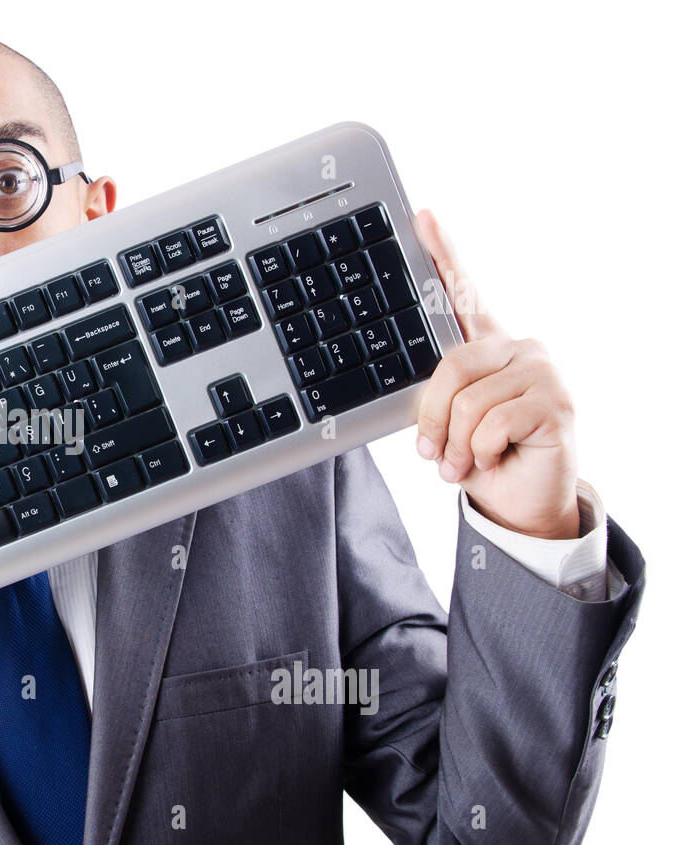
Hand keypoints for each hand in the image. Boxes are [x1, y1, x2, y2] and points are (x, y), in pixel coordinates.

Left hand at [413, 209, 580, 539]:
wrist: (521, 502)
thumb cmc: (481, 457)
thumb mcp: (449, 420)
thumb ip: (437, 391)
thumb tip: (414, 386)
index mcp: (487, 347)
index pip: (463, 294)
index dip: (442, 253)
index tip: (422, 216)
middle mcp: (519, 348)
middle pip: (450, 364)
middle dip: (432, 416)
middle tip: (434, 452)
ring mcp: (542, 370)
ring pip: (467, 400)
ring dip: (456, 445)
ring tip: (463, 464)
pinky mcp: (556, 401)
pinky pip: (490, 423)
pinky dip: (478, 453)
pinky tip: (492, 460)